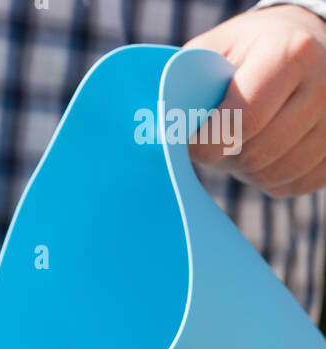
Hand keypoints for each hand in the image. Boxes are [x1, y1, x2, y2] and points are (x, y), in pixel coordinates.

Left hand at [185, 6, 325, 195]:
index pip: (242, 121)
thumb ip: (188, 84)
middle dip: (227, 155)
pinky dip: (269, 179)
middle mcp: (323, 86)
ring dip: (246, 171)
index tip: (195, 141)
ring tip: (245, 140)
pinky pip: (291, 186)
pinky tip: (267, 151)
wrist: (308, 45)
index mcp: (291, 54)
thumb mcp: (218, 49)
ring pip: (273, 176)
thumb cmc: (249, 50)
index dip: (208, 143)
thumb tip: (156, 131)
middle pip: (256, 155)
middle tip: (221, 137)